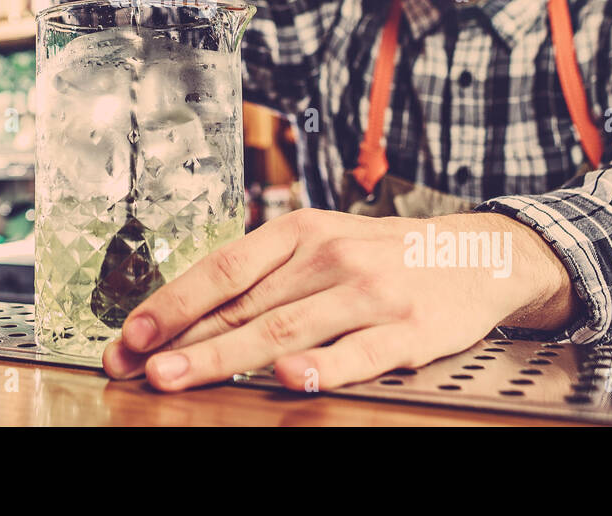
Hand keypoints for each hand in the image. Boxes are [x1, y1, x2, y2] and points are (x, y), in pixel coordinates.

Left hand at [101, 208, 577, 391]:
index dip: (175, 299)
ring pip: (286, 329)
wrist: (478, 254)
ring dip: (225, 357)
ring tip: (180, 376)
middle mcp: (330, 256)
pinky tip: (291, 380)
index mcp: (301, 231)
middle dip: (184, 339)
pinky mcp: (409, 330)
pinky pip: (358, 353)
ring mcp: (370, 293)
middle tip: (137, 366)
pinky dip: (323, 368)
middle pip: (245, 304)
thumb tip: (191, 316)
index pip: (225, 267)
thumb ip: (266, 279)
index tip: (133, 331)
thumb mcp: (322, 245)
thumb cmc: (383, 255)